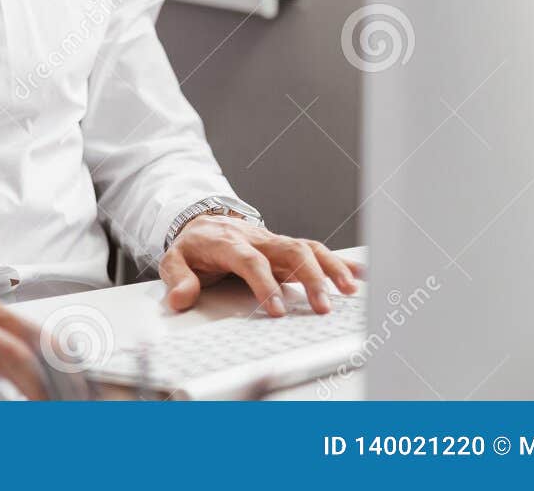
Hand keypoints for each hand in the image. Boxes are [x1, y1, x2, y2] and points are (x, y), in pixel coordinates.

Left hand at [158, 215, 363, 315]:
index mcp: (229, 243)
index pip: (251, 261)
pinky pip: (315, 249)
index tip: (277, 310)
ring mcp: (274, 242)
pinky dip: (338, 260)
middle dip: (309, 278)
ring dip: (330, 268)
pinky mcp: (285, 248)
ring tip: (348, 291)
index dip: (265, 284)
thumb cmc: (194, 246)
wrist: (202, 223)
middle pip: (289, 251)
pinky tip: (359, 273)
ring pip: (306, 248)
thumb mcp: (174, 259)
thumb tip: (182, 299)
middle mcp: (257, 239)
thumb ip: (177, 279)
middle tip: (322, 307)